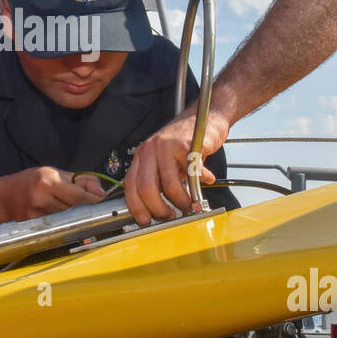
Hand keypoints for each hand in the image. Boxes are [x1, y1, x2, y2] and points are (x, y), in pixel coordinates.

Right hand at [0, 166, 105, 220]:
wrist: (2, 198)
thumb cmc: (29, 182)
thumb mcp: (54, 172)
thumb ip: (80, 180)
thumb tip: (102, 192)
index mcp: (48, 181)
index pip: (80, 196)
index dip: (94, 199)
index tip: (102, 200)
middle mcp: (42, 198)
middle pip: (76, 209)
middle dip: (82, 206)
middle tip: (81, 202)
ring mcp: (37, 215)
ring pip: (68, 219)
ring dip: (71, 215)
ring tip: (60, 206)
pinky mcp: (34, 227)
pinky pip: (57, 226)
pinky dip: (61, 222)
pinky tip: (52, 215)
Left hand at [124, 107, 228, 225]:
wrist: (205, 116)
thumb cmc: (186, 143)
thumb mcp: (166, 162)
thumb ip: (161, 181)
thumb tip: (160, 211)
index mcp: (141, 156)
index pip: (130, 186)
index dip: (137, 207)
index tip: (145, 221)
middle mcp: (150, 149)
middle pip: (146, 188)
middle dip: (159, 209)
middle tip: (171, 216)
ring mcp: (167, 146)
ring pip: (170, 185)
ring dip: (182, 201)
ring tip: (190, 204)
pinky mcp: (187, 145)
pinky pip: (193, 173)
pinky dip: (201, 182)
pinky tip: (206, 180)